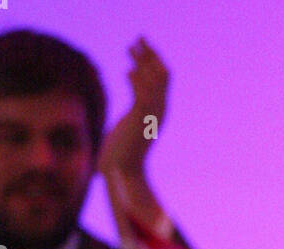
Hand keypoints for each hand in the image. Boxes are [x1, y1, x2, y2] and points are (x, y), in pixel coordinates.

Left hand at [98, 39, 168, 183]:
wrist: (122, 173)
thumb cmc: (121, 156)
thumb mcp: (129, 130)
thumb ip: (132, 119)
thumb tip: (127, 119)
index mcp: (157, 113)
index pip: (161, 81)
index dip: (151, 62)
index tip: (137, 50)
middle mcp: (159, 112)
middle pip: (161, 75)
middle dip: (150, 55)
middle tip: (138, 40)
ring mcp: (151, 116)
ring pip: (155, 80)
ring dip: (142, 61)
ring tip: (130, 47)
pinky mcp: (141, 120)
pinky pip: (142, 94)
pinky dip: (136, 81)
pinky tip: (127, 72)